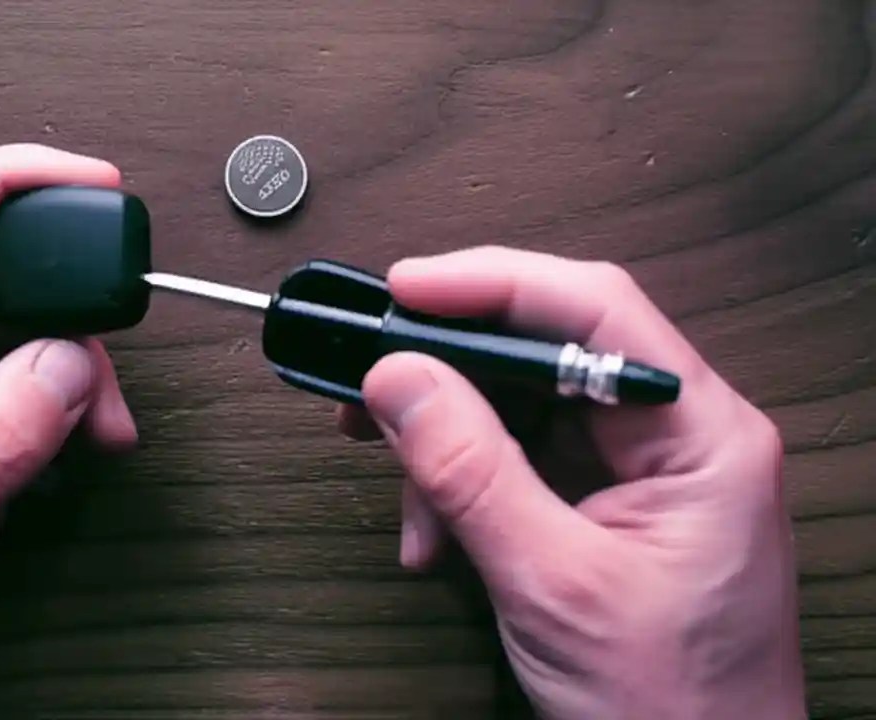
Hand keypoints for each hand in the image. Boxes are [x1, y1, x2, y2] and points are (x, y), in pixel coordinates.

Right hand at [346, 247, 806, 718]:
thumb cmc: (676, 707)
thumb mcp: (555, 583)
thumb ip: (472, 472)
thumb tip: (401, 378)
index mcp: (702, 436)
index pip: (595, 311)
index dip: (494, 284)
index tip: (407, 289)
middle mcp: (676, 439)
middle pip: (547, 354)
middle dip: (450, 374)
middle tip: (373, 384)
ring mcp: (638, 474)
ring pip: (519, 410)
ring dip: (446, 450)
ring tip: (411, 503)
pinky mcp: (602, 508)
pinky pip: (517, 464)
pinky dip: (461, 492)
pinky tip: (436, 537)